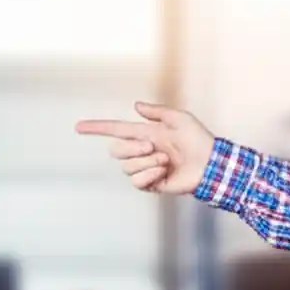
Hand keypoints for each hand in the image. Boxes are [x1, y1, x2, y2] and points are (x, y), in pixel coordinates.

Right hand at [76, 102, 215, 193]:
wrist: (210, 164)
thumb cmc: (199, 139)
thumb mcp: (179, 118)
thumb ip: (156, 111)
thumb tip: (136, 105)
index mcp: (146, 134)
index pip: (115, 130)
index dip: (97, 128)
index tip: (79, 127)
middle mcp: (143, 151)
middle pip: (116, 151)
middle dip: (131, 148)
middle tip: (152, 147)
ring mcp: (146, 169)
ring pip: (127, 167)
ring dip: (146, 162)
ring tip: (165, 161)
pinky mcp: (152, 184)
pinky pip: (137, 181)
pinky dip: (149, 175)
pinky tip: (163, 173)